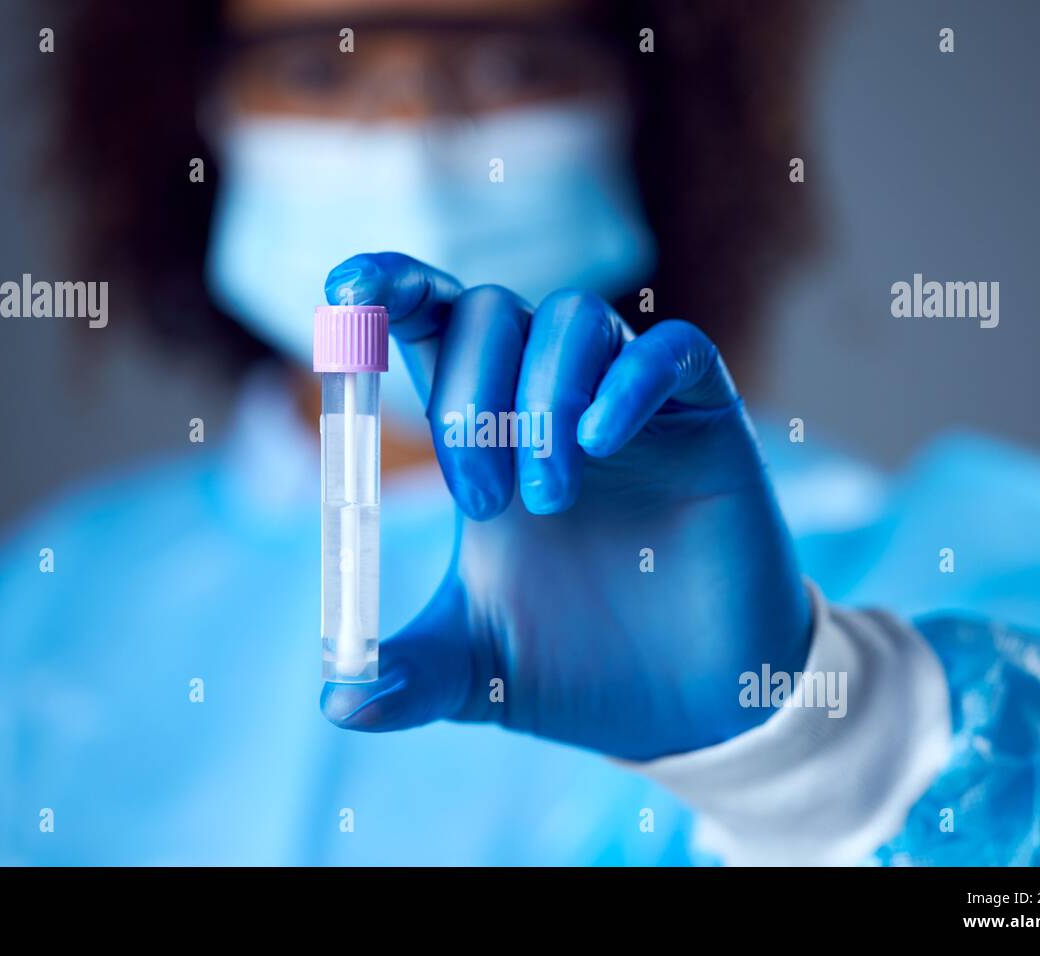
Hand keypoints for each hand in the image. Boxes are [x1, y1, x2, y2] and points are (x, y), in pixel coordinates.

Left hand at [319, 253, 810, 760]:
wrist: (690, 703)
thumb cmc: (580, 664)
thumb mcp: (473, 669)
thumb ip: (405, 674)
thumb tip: (334, 702)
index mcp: (485, 437)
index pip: (430, 323)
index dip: (387, 286)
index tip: (343, 293)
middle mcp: (551, 401)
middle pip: (487, 311)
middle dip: (466, 399)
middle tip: (483, 504)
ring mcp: (629, 404)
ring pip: (573, 316)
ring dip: (541, 399)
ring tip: (548, 499)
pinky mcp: (705, 417)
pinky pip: (672, 349)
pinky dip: (628, 381)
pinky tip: (600, 444)